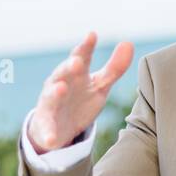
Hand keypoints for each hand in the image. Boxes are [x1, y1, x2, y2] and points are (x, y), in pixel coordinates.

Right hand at [29, 31, 133, 153]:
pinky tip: (53, 140)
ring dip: (55, 93)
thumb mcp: (100, 85)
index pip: (80, 57)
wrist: (59, 127)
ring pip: (51, 97)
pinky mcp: (46, 127)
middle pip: (63, 73)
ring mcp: (51, 105)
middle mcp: (59, 85)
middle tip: (77, 62)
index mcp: (75, 74)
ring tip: (61, 89)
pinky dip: (49, 135)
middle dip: (68, 67)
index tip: (92, 35)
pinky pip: (47, 132)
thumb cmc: (80, 99)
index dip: (86, 47)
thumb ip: (114, 67)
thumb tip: (129, 43)